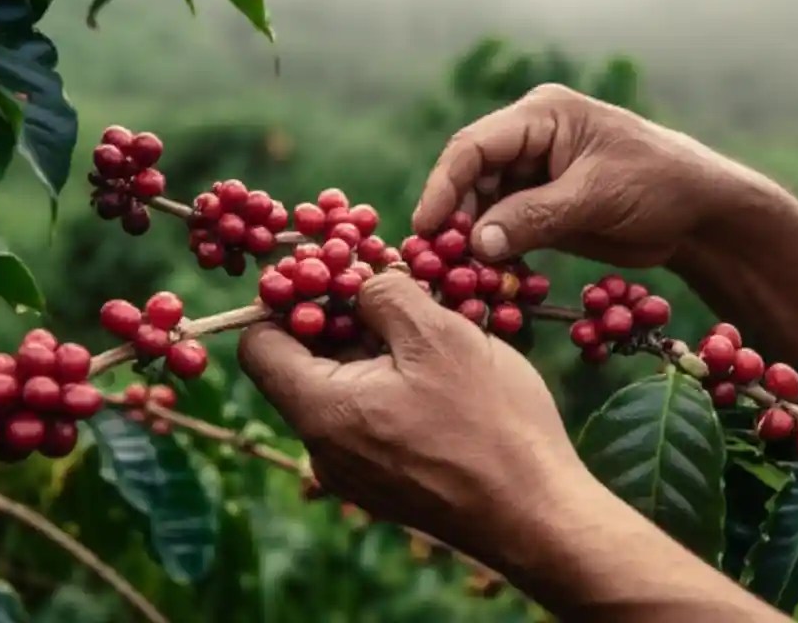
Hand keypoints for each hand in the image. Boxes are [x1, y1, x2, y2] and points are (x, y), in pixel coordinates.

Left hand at [237, 271, 587, 567]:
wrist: (539, 519)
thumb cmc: (489, 423)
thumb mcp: (436, 334)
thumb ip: (383, 295)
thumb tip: (359, 287)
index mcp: (320, 412)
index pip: (258, 345)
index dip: (287, 300)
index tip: (335, 278)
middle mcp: (323, 451)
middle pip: (302, 367)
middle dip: (341, 322)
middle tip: (393, 294)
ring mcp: (354, 476)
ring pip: (343, 393)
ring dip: (374, 353)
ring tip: (430, 334)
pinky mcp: (387, 488)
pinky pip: (371, 424)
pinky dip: (393, 389)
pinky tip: (444, 379)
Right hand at [412, 83, 749, 267]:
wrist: (701, 215)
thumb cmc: (658, 184)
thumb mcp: (596, 196)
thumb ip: (535, 217)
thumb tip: (476, 244)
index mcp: (541, 115)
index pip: (474, 146)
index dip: (444, 186)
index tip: (427, 228)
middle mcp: (529, 139)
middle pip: (470, 177)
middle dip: (454, 218)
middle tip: (440, 262)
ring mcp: (533, 174)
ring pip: (481, 206)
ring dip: (472, 240)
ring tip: (465, 275)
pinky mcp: (541, 207)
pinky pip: (502, 228)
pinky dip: (494, 252)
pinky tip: (490, 277)